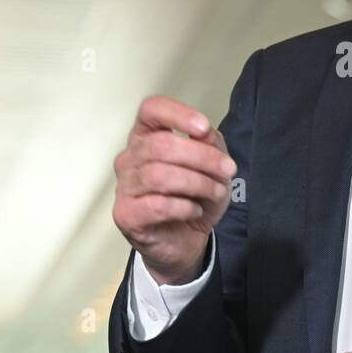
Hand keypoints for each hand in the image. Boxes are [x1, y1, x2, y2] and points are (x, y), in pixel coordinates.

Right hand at [112, 95, 236, 282]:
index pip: (151, 110)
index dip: (177, 114)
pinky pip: (156, 205)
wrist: (184, 242)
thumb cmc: (193, 198)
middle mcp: (131, 158)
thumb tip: (204, 132)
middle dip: (201, 157)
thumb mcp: (213, 167)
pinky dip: (183, 207)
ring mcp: (124, 186)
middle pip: (160, 144)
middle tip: (227, 170)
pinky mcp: (125, 214)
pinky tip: (194, 210)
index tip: (203, 128)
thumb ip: (210, 144)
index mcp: (148, 137)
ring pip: (159, 174)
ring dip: (197, 183)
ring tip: (215, 193)